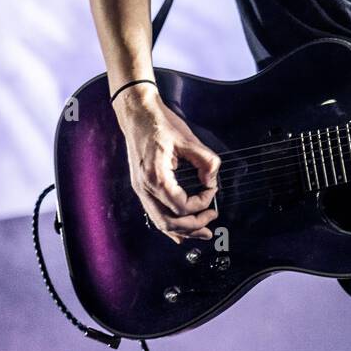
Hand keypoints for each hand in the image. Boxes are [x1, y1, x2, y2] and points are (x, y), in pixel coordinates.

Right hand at [113, 83, 219, 242]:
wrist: (137, 115)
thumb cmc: (159, 124)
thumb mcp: (188, 139)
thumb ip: (205, 161)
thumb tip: (212, 181)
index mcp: (155, 177)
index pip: (181, 206)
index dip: (201, 203)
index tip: (212, 191)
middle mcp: (144, 188)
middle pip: (169, 221)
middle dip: (193, 227)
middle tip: (212, 223)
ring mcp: (140, 190)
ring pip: (160, 222)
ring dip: (182, 231)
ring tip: (202, 233)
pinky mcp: (142, 188)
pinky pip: (154, 214)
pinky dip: (169, 226)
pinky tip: (180, 235)